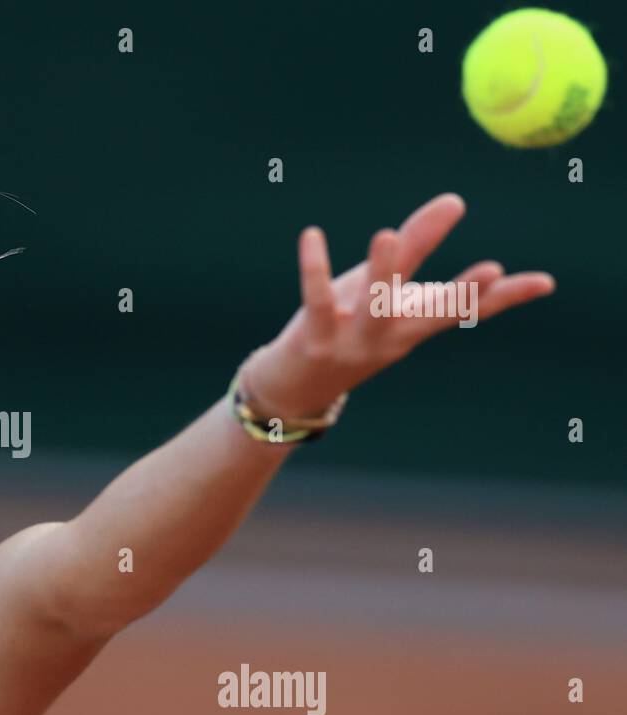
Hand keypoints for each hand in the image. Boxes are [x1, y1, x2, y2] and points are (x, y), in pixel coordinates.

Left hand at [241, 193, 555, 420]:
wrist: (296, 390)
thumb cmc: (349, 330)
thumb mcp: (388, 292)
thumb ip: (417, 244)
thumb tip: (454, 199)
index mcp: (415, 326)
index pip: (467, 310)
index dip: (505, 297)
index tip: (544, 283)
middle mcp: (391, 337)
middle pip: (431, 314)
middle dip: (463, 294)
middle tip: (494, 269)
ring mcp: (353, 341)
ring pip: (373, 307)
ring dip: (381, 273)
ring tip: (386, 234)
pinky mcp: (314, 338)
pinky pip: (316, 299)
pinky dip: (314, 268)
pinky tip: (311, 235)